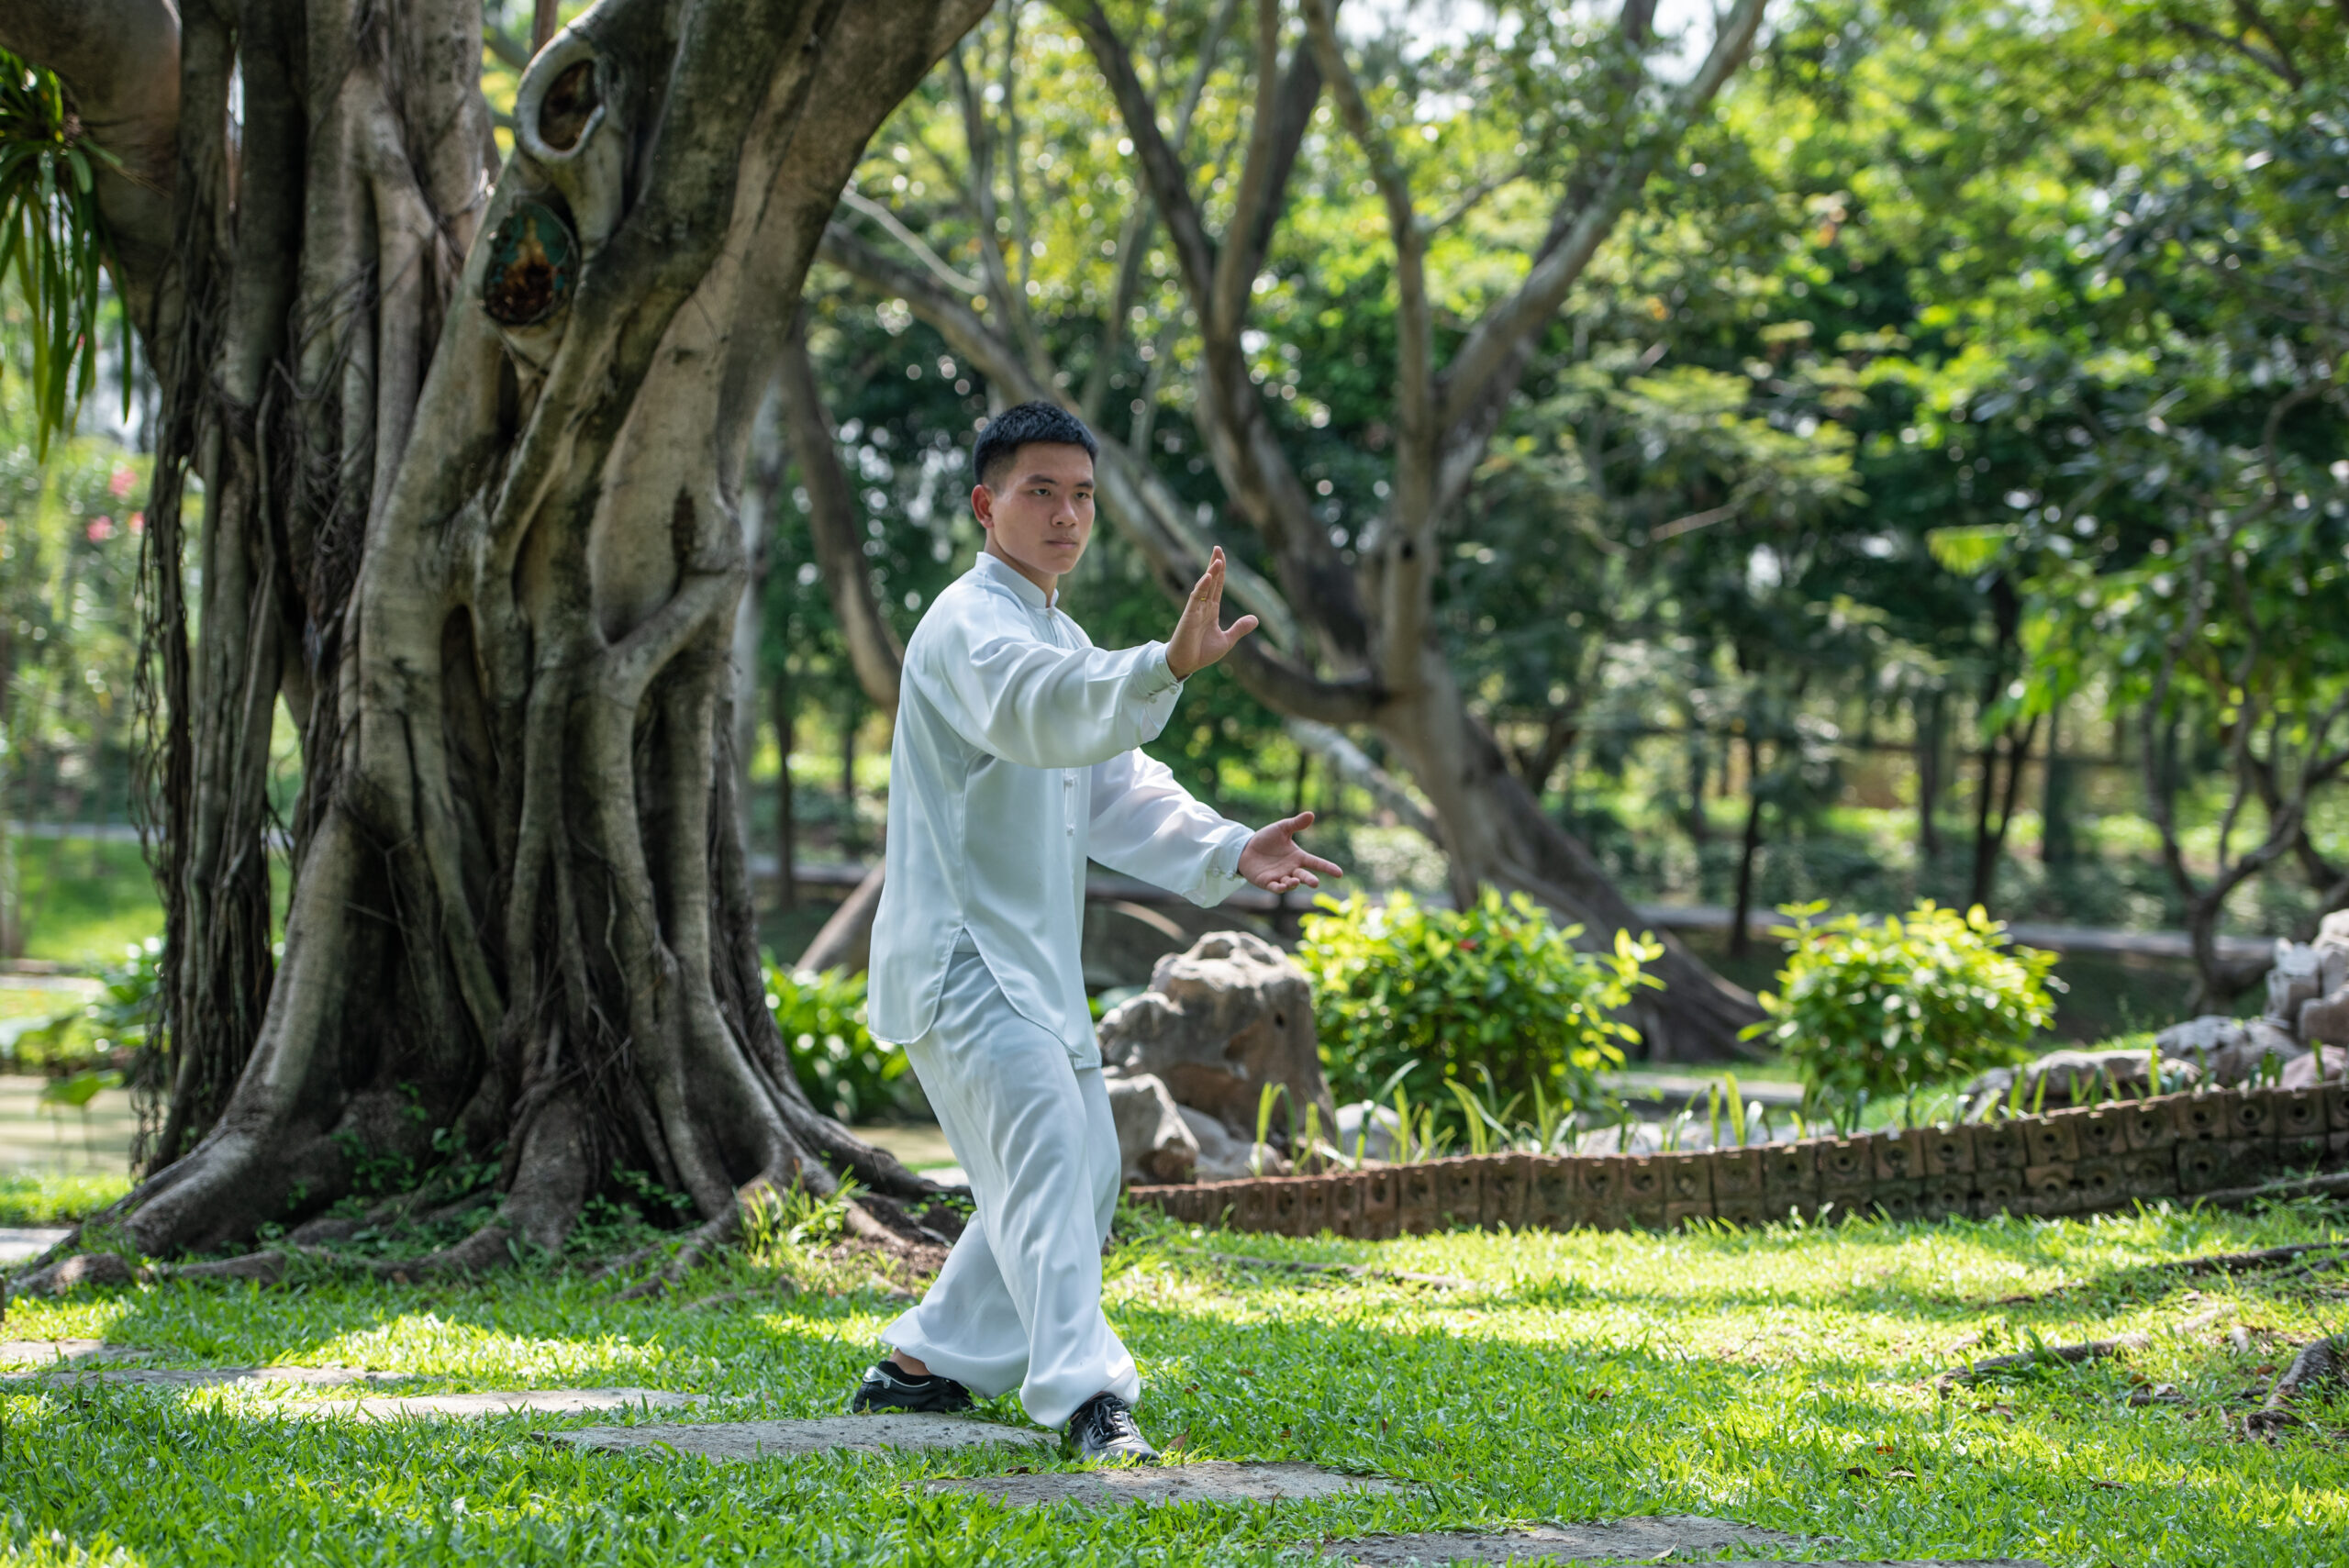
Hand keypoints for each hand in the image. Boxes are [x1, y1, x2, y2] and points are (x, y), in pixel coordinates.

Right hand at [1164, 547, 1258, 680]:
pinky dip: (1202, 586)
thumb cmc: (1201, 653)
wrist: (1185, 664)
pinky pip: (1196, 598)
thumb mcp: (1227, 640)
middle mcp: (1203, 606)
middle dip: (1215, 564)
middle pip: (1210, 580)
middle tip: (1218, 548)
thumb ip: (1239, 628)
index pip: (1217, 586)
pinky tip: (1209, 576)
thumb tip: (1256, 619)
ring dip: (1211, 572)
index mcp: (1211, 610)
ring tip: (1218, 558)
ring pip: (1204, 586)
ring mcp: (1195, 610)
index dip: (1221, 572)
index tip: (1222, 557)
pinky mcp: (1189, 616)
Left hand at [1238, 810, 1344, 893]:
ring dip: (1293, 883)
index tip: (1339, 873)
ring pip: (1290, 883)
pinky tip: (1282, 887)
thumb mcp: (1282, 829)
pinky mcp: (1267, 882)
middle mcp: (1291, 869)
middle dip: (1310, 880)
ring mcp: (1280, 877)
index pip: (1316, 863)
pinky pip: (1275, 887)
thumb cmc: (1266, 839)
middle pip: (1304, 876)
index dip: (1328, 868)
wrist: (1246, 848)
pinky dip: (1279, 888)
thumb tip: (1311, 814)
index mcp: (1298, 857)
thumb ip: (1296, 824)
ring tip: (1295, 881)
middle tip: (1315, 883)